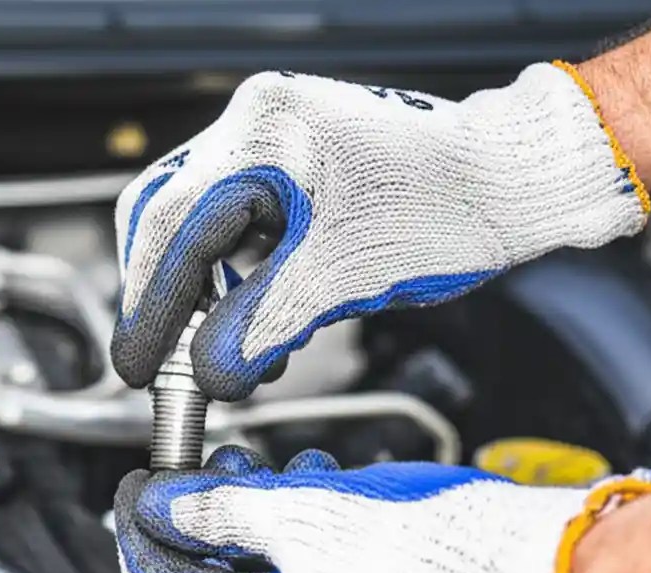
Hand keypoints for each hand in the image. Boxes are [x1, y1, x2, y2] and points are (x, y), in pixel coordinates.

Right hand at [112, 63, 648, 400]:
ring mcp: (271, 136)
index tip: (136, 366)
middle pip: (164, 215)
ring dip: (196, 291)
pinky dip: (230, 276)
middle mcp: (256, 120)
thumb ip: (260, 328)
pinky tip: (254, 319)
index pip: (171, 226)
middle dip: (159, 296)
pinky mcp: (289, 161)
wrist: (514, 180)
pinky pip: (232, 221)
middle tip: (159, 362)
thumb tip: (206, 374)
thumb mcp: (344, 280)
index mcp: (264, 133)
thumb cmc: (450, 210)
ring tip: (221, 350)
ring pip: (194, 222)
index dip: (146, 306)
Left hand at [114, 446, 650, 572]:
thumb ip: (222, 508)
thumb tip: (166, 501)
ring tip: (269, 469)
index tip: (135, 491)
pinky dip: (312, 534)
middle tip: (201, 468)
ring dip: (265, 518)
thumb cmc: (429, 568)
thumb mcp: (301, 518)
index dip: (142, 533)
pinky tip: (324, 490)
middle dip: (210, 516)